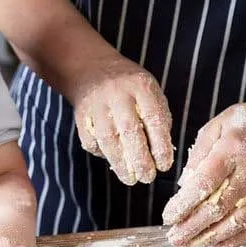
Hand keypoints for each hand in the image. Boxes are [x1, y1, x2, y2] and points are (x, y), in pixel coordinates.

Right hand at [70, 52, 173, 184]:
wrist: (91, 68)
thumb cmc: (128, 86)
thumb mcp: (149, 91)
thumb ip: (158, 117)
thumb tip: (162, 154)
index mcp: (141, 86)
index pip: (154, 119)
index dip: (161, 145)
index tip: (164, 165)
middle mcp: (118, 93)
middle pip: (129, 130)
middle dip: (140, 159)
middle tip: (147, 177)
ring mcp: (96, 103)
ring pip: (107, 139)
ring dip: (120, 163)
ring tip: (130, 178)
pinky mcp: (81, 114)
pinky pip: (90, 140)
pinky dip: (102, 154)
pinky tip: (113, 160)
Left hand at [162, 102, 245, 246]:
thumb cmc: (245, 125)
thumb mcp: (217, 125)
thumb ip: (199, 153)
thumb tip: (184, 184)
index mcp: (233, 149)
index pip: (206, 182)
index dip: (185, 203)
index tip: (168, 216)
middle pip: (219, 206)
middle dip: (192, 226)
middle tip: (173, 237)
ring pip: (236, 221)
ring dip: (210, 238)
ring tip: (188, 245)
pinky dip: (234, 240)